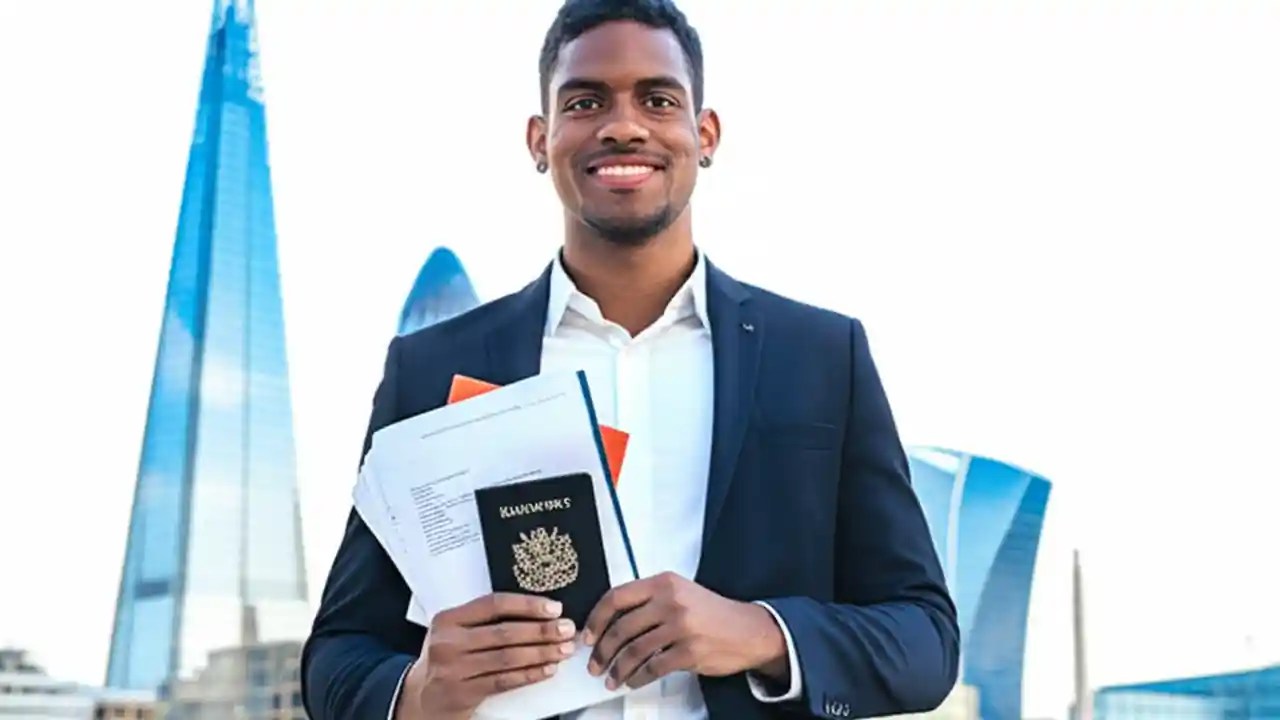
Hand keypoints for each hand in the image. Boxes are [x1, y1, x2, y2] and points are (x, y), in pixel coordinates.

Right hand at [395, 593, 577, 719]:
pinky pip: (505, 681)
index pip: (494, 604)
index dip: (527, 605)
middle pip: (505, 632)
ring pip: (508, 658)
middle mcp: (448, 643)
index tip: (554, 607)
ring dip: (541, 653)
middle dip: (542, 630)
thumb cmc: (446, 659)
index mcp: (447, 620)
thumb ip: (483, 621)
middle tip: (567, 629)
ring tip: (563, 649)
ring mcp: (454, 670)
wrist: (420, 698)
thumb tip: (536, 612)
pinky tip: (547, 669)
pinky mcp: (463, 693)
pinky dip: (530, 674)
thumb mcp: (453, 633)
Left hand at [581, 571, 787, 690]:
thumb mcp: (680, 593)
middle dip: (602, 651)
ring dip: (618, 669)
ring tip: (611, 678)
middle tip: (595, 663)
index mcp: (664, 583)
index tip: (588, 635)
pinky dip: (638, 678)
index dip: (596, 619)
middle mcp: (670, 601)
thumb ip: (649, 601)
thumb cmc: (711, 613)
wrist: (748, 630)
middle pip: (621, 628)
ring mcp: (681, 627)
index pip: (617, 597)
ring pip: (634, 651)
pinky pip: (653, 668)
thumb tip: (612, 623)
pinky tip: (633, 681)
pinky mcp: (689, 652)